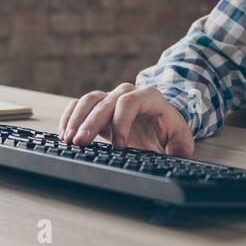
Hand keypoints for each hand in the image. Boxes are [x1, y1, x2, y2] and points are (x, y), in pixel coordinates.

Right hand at [59, 84, 194, 155]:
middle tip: (80, 142)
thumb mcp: (180, 138)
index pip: (130, 102)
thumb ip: (181, 146)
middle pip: (105, 102)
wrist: (158, 124)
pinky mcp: (98, 107)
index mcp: (149, 97)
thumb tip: (178, 153)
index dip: (122, 122)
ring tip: (68, 140)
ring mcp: (110, 98)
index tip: (119, 146)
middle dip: (91, 123)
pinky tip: (64, 134)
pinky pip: (79, 105)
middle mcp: (127, 93)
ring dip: (76, 120)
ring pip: (89, 101)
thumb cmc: (168, 131)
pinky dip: (69, 117)